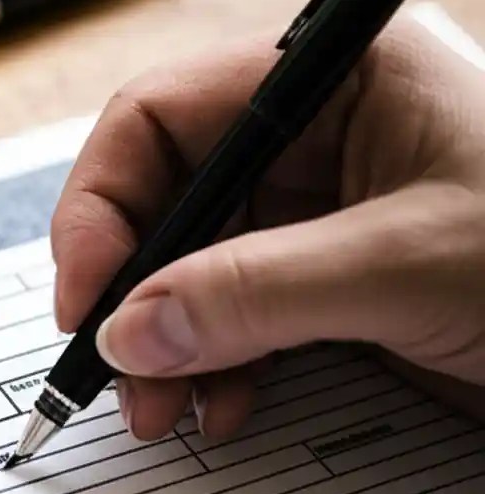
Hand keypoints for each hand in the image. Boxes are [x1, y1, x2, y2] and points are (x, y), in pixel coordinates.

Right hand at [52, 14, 484, 439]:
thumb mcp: (408, 263)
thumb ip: (256, 294)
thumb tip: (131, 327)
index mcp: (333, 83)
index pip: (163, 118)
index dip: (105, 203)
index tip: (86, 292)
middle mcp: (318, 142)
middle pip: (170, 202)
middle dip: (134, 290)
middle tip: (116, 369)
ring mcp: (323, 219)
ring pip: (196, 269)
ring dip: (168, 342)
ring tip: (165, 410)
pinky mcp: (334, 286)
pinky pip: (239, 318)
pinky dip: (216, 366)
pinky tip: (221, 405)